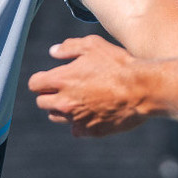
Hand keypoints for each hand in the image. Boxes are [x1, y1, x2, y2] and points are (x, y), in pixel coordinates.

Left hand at [29, 35, 151, 136]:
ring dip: (63, 109)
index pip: (34, 84)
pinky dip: (80, 123)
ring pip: (56, 117)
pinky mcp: (90, 131)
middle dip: (50, 95)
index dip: (41, 80)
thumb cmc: (119, 64)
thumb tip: (53, 52)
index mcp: (62, 80)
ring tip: (80, 100)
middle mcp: (64, 102)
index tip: (50, 79)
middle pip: (42, 103)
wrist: (142, 89)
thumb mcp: (94, 45)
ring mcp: (76, 119)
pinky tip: (92, 113)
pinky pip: (75, 130)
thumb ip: (70, 47)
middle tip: (66, 89)